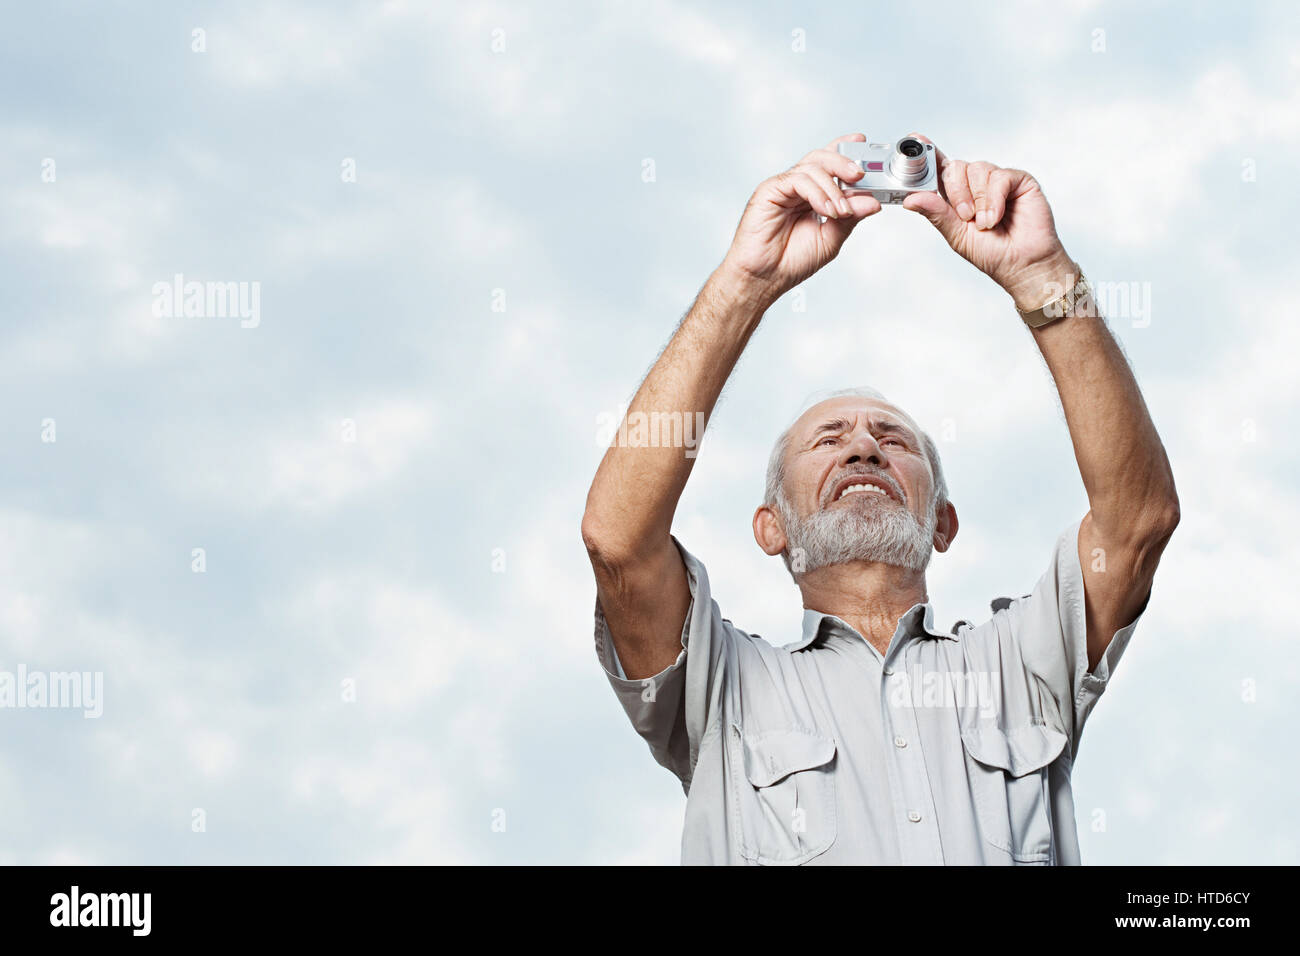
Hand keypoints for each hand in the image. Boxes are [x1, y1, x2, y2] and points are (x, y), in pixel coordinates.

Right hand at [719, 133, 882, 303]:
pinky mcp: (770, 190)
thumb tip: (873, 201)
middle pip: (822, 158)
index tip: (863, 144)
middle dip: (844, 162)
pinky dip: (817, 193)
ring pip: (812, 167)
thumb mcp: (831, 239)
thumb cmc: (791, 261)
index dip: (846, 151)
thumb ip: (851, 217)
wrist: (764, 277)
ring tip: (840, 211)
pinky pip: (797, 180)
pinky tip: (825, 209)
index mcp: (813, 196)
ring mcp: (784, 187)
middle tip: (860, 176)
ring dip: (832, 187)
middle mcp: (799, 188)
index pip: (831, 166)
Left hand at [900, 133, 1075, 310]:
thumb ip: (936, 213)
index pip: (939, 168)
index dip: (929, 153)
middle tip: (965, 215)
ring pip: (977, 169)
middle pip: (954, 166)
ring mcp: (996, 180)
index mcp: (956, 195)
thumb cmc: (992, 253)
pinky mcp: (1018, 180)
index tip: (917, 139)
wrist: (1022, 264)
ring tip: (984, 223)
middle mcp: (975, 184)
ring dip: (978, 199)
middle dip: (956, 191)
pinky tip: (996, 216)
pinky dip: (995, 198)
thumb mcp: (956, 235)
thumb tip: (910, 199)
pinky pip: (999, 176)